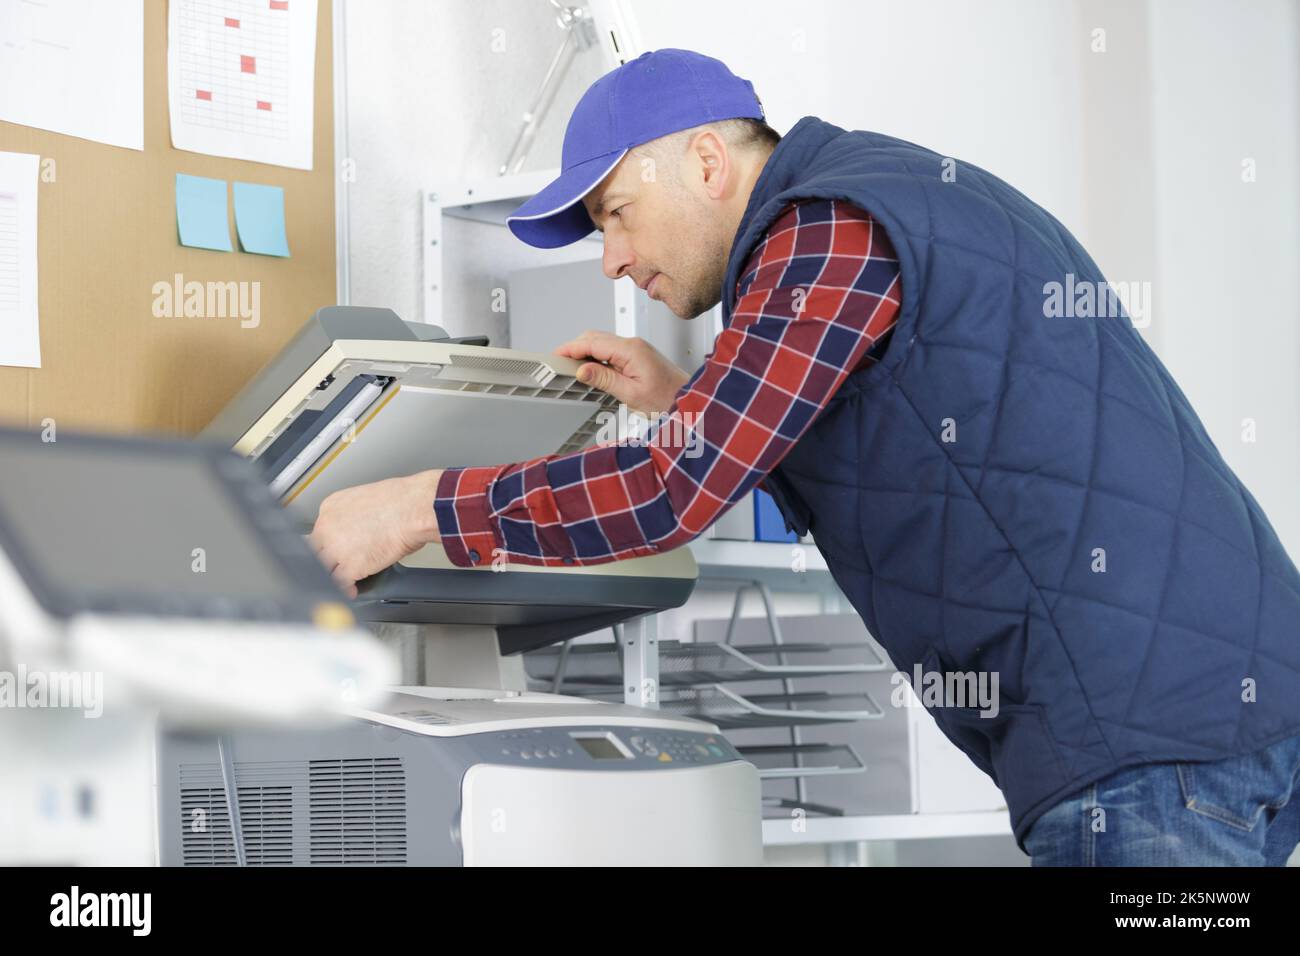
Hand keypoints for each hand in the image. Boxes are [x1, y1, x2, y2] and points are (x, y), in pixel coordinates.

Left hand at [308, 469, 442, 598]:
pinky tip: (352, 591)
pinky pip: (340, 584)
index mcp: (330, 507)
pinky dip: (347, 589)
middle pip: (315, 551)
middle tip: (336, 567)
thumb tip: (360, 530)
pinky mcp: (350, 566)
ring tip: (342, 581)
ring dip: (333, 575)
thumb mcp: (366, 500)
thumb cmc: (402, 501)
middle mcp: (328, 527)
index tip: (337, 549)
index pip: (320, 531)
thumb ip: (355, 517)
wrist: (413, 509)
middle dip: (326, 560)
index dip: (329, 543)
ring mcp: (336, 548)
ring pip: (324, 569)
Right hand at [554, 330, 689, 413]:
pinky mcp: (637, 354)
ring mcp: (636, 348)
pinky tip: (592, 370)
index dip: (571, 348)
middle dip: (575, 348)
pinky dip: (596, 357)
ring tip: (573, 369)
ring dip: (585, 353)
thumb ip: (604, 380)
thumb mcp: (631, 394)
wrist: (688, 399)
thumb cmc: (668, 398)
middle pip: (595, 338)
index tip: (556, 356)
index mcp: (631, 350)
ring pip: (602, 342)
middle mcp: (633, 344)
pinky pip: (611, 350)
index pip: (592, 343)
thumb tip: (582, 370)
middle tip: (560, 364)